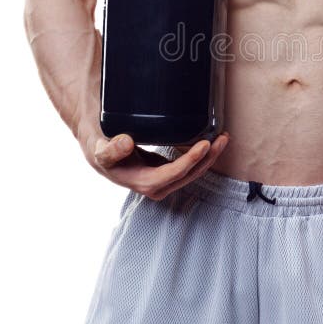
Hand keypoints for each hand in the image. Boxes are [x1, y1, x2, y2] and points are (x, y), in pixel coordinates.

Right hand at [91, 132, 229, 200]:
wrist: (100, 154)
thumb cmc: (101, 151)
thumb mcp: (99, 150)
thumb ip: (110, 149)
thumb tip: (126, 142)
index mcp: (143, 183)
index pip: (173, 174)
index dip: (190, 160)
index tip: (204, 144)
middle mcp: (156, 186)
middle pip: (190, 174)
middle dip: (208, 157)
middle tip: (222, 137)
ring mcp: (164, 180)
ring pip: (193, 171)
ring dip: (210, 156)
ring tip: (223, 137)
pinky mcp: (168, 172)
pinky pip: (190, 166)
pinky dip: (202, 155)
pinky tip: (212, 141)